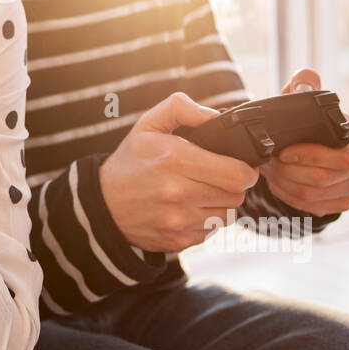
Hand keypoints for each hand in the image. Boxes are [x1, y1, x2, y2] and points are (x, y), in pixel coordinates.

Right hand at [98, 92, 259, 252]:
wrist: (102, 204)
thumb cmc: (130, 161)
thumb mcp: (148, 124)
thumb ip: (181, 108)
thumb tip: (216, 116)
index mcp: (174, 159)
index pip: (237, 173)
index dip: (246, 169)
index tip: (240, 165)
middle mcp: (178, 193)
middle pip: (237, 195)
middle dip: (234, 184)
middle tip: (221, 176)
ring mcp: (178, 220)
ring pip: (228, 215)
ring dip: (222, 203)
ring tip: (204, 192)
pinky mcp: (178, 241)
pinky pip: (211, 231)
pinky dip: (206, 220)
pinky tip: (190, 208)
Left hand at [259, 68, 348, 216]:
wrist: (301, 148)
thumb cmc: (301, 121)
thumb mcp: (299, 97)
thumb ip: (303, 84)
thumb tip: (304, 85)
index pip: (341, 155)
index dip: (309, 156)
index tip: (283, 152)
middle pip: (325, 178)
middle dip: (291, 171)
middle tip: (271, 163)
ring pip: (314, 194)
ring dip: (285, 183)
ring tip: (271, 170)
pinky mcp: (343, 202)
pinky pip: (312, 207)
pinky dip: (289, 195)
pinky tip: (279, 182)